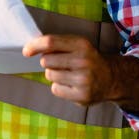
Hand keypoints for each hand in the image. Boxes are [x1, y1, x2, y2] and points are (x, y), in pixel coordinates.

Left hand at [22, 34, 138, 112]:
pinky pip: (55, 89)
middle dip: (48, 62)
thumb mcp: (77, 44)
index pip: (50, 42)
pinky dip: (59, 87)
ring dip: (54, 75)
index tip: (26, 51)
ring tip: (68, 74)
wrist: (111, 78)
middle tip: (60, 63)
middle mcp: (83, 61)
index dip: (34, 46)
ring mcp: (83, 80)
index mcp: (81, 44)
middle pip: (46, 60)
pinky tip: (71, 84)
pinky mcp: (82, 96)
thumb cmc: (87, 59)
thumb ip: (56, 43)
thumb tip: (30, 48)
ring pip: (49, 75)